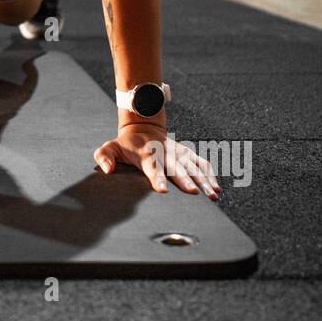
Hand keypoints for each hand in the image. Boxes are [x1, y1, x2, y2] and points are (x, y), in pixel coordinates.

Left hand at [93, 121, 220, 199]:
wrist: (143, 126)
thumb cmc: (126, 143)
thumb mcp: (110, 147)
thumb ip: (104, 156)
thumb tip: (107, 169)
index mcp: (146, 152)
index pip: (152, 166)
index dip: (157, 177)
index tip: (163, 189)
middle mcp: (165, 152)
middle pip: (176, 167)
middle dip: (185, 179)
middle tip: (194, 192)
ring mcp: (178, 152)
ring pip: (193, 165)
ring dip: (203, 179)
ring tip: (213, 194)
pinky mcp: (186, 153)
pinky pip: (201, 162)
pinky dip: (210, 173)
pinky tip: (217, 188)